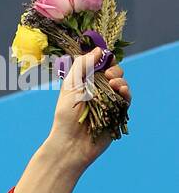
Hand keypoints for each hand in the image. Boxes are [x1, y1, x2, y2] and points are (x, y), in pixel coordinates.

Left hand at [48, 47, 131, 167]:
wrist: (70, 144)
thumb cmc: (66, 116)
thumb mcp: (70, 85)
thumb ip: (82, 65)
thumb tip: (99, 49)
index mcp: (87, 83)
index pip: (102, 65)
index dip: (106, 59)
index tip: (105, 59)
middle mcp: (99, 92)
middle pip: (115, 73)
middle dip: (114, 70)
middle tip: (107, 76)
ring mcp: (109, 103)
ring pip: (123, 85)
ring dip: (120, 80)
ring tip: (113, 84)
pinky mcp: (117, 115)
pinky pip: (127, 100)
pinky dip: (126, 92)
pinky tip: (122, 91)